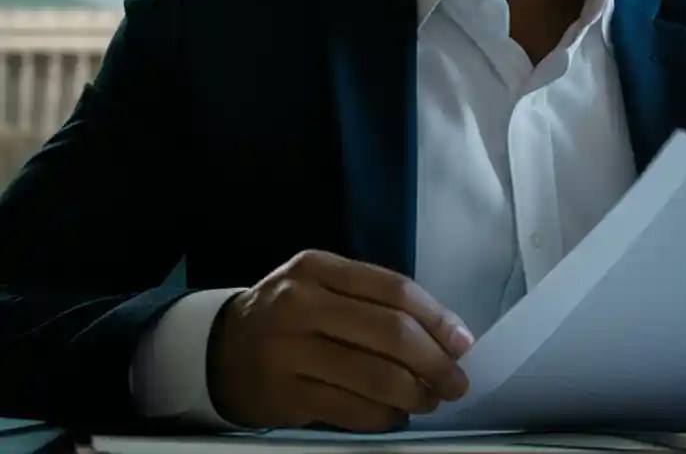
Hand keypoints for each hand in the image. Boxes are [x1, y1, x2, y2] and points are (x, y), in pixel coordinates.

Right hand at [207, 249, 474, 431]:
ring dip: (415, 394)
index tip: (464, 343)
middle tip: (456, 382)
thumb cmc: (292, 316)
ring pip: (375, 377)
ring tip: (429, 400)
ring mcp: (289, 352)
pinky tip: (395, 414)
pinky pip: (352, 410)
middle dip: (435, 362)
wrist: (222, 350)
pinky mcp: (284, 395)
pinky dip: (384, 416)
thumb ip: (377, 301)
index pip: (395, 290)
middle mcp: (300, 305)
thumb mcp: (324, 287)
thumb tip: (448, 336)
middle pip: (390, 333)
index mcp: (318, 269)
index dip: (438, 319)